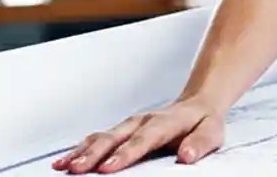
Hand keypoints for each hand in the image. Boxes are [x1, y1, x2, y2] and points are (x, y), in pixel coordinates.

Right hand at [51, 97, 225, 173]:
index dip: (125, 154)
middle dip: (94, 154)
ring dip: (82, 151)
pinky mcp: (122, 130)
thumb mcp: (212, 132)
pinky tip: (64, 161)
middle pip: (115, 137)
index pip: (143, 140)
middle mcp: (143, 121)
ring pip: (102, 137)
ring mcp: (130, 124)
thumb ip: (200, 143)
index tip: (108, 167)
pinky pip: (98, 138)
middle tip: (78, 169)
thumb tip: (187, 155)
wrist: (198, 106)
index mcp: (165, 123)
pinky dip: (80, 149)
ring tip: (64, 166)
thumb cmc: (203, 123)